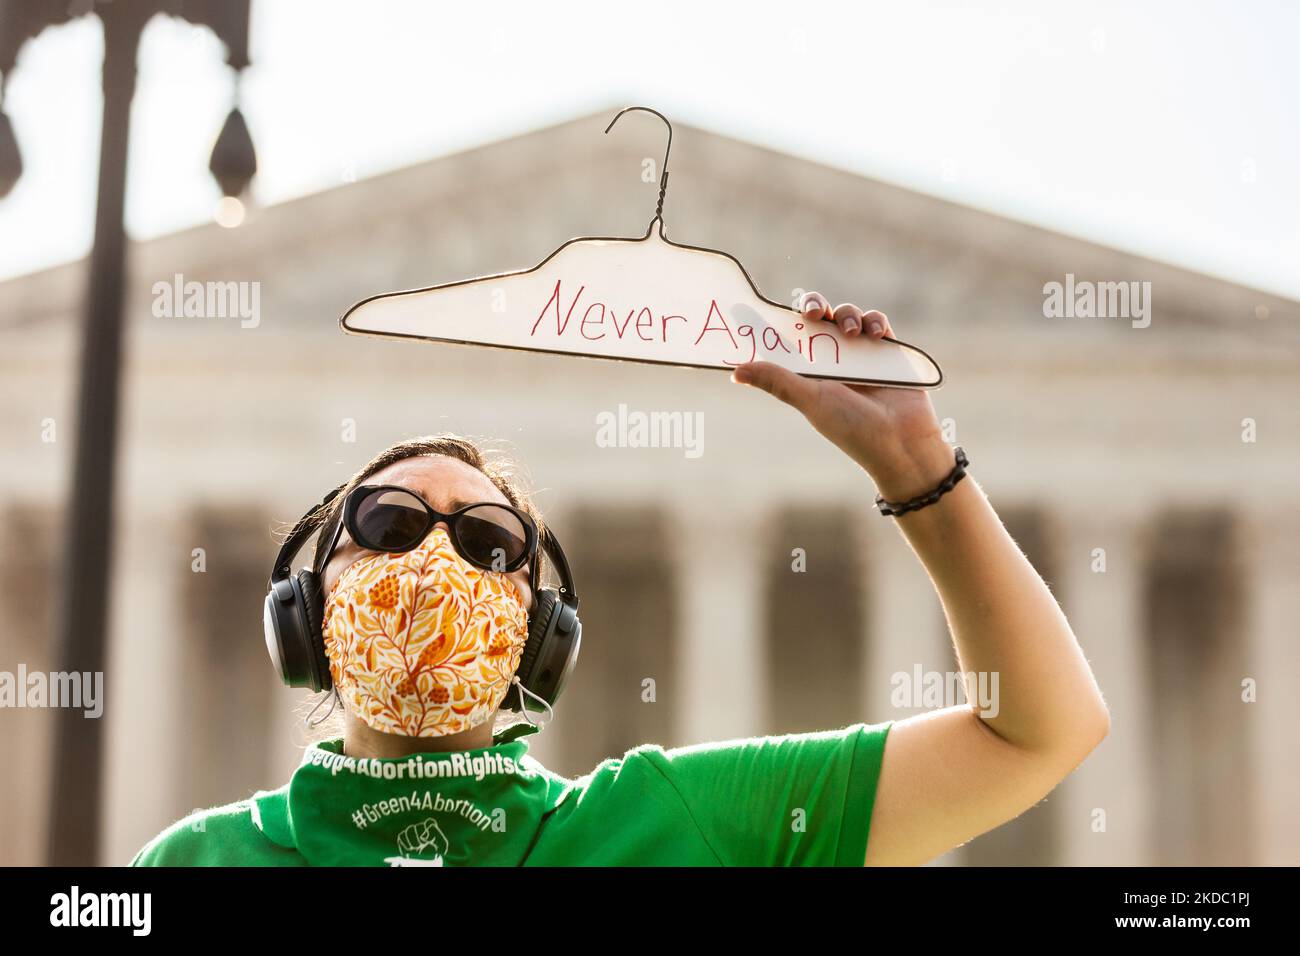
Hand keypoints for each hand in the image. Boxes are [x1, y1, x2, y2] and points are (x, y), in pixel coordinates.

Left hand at [730, 291, 953, 500]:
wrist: (900, 442)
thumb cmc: (852, 427)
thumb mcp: (811, 401)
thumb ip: (778, 381)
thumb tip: (735, 373)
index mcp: (809, 371)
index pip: (790, 338)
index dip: (781, 322)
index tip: (769, 309)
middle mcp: (833, 360)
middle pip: (818, 319)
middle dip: (814, 306)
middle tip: (813, 312)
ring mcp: (860, 354)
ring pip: (847, 316)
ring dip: (847, 314)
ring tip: (852, 332)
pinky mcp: (886, 352)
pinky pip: (878, 324)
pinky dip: (874, 321)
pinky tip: (874, 334)